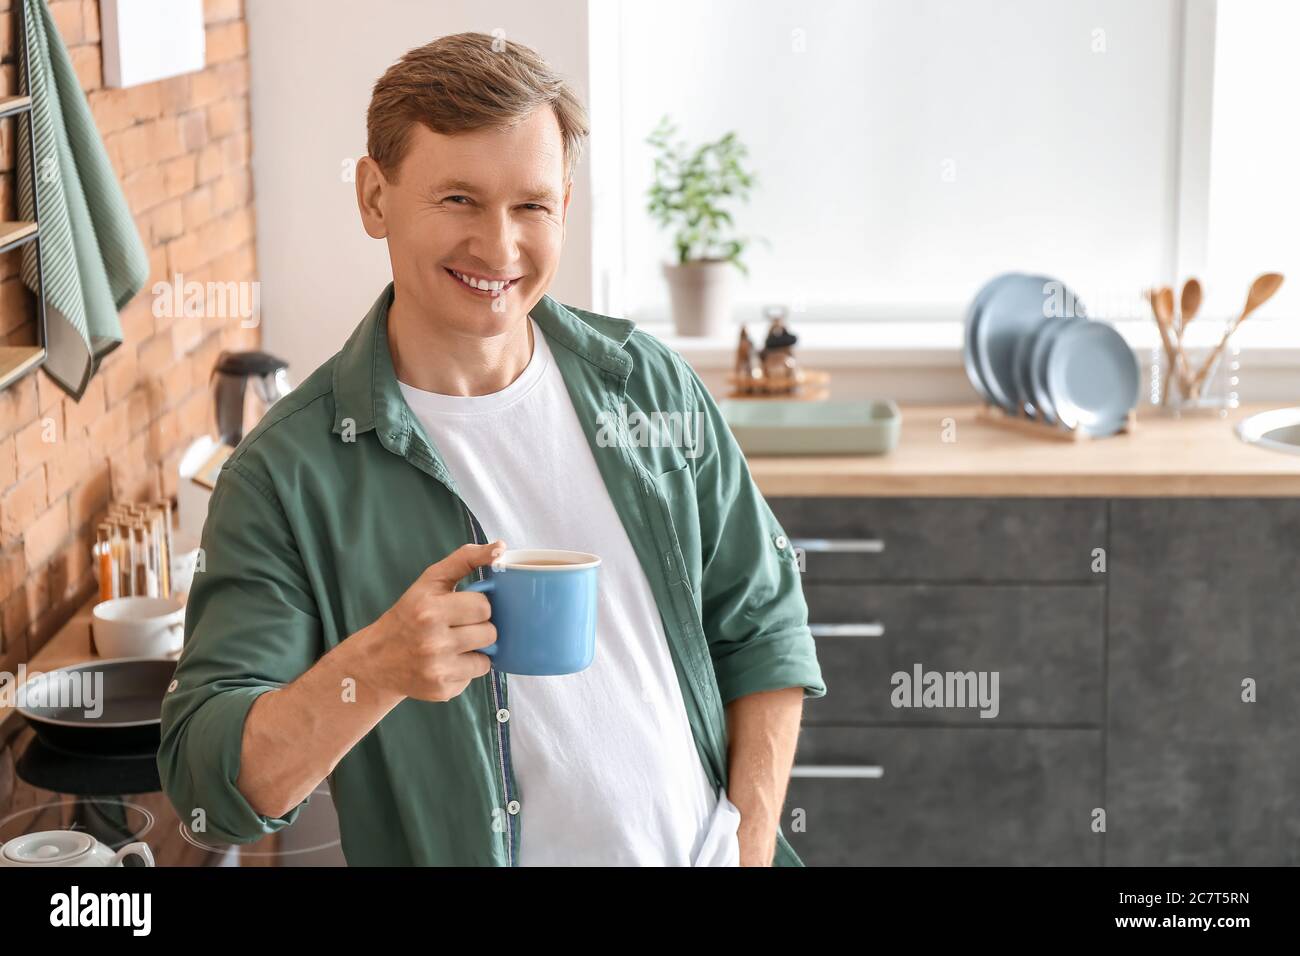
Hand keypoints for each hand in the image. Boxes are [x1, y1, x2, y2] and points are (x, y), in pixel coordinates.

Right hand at [359, 540, 504, 701]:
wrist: (376, 660)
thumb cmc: (409, 614)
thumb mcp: (430, 581)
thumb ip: (465, 559)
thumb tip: (501, 548)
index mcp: (430, 611)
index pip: (484, 606)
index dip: (477, 605)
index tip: (461, 607)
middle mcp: (432, 642)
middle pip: (490, 632)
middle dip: (479, 627)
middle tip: (457, 626)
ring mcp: (438, 669)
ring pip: (487, 656)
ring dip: (476, 649)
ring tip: (453, 644)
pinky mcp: (442, 690)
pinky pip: (475, 677)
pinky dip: (465, 669)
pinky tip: (445, 663)